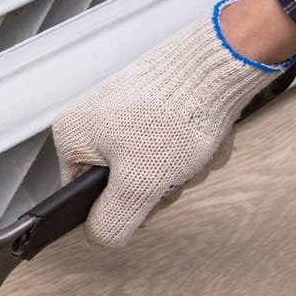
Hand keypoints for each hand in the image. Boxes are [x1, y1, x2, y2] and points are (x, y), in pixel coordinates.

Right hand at [52, 0, 295, 246]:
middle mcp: (92, 119)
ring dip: (183, 166)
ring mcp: (125, 108)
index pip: (84, 196)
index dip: (121, 205)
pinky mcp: (156, 102)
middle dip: (161, 183)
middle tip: (176, 167)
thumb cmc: (175, 113)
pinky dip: (193, 146)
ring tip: (193, 144)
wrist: (223, 58)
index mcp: (72, 137)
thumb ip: (112, 222)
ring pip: (154, 165)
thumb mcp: (138, 185)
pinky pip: (172, 144)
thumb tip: (101, 237)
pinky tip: (203, 132)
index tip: (146, 192)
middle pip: (124, 182)